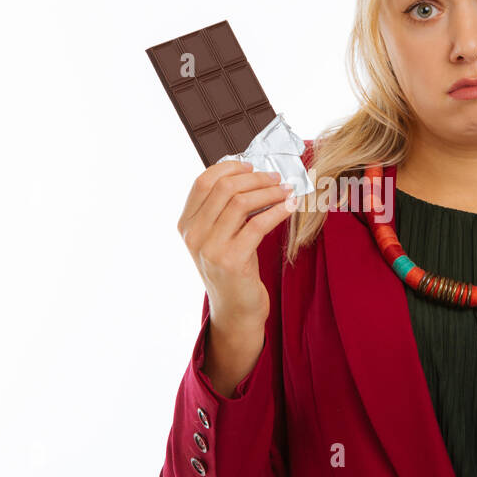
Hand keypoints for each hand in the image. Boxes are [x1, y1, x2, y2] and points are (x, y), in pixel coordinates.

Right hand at [177, 160, 296, 330]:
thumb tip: (250, 174)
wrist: (235, 310)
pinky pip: (258, 224)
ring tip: (286, 191)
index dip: (230, 168)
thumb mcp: (219, 236)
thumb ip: (223, 209)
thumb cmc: (233, 269)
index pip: (203, 181)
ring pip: (241, 202)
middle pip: (224, 188)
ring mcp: (210, 248)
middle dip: (255, 178)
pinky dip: (278, 210)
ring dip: (269, 192)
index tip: (252, 166)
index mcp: (186, 224)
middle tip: (276, 179)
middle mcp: (193, 235)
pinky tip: (290, 206)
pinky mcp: (232, 261)